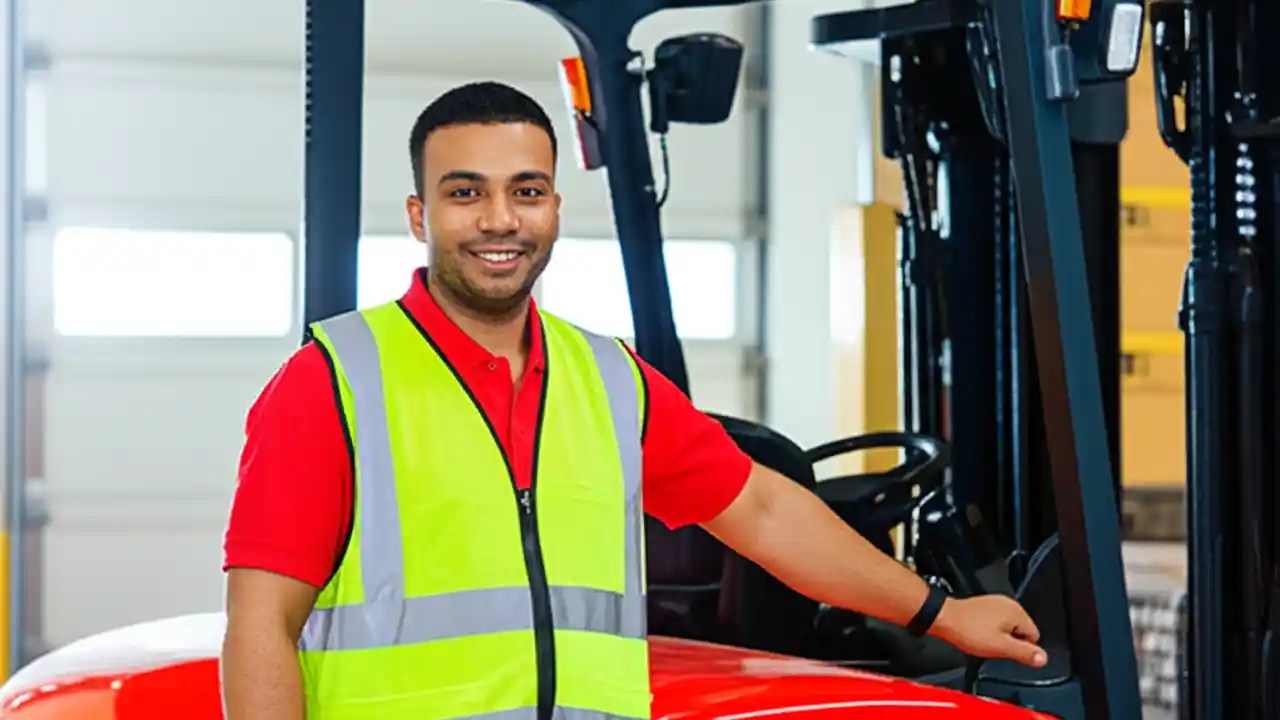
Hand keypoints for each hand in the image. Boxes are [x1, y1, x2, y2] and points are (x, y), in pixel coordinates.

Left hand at [931, 594, 1046, 667]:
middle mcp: (1009, 604)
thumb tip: (1043, 658)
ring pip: (1008, 627)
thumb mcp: (1001, 647)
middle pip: (1021, 631)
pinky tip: (978, 634)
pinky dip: (989, 630)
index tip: (1006, 650)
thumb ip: (1024, 653)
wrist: (943, 618)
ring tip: (983, 639)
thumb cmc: (969, 631)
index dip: (1022, 648)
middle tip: (993, 646)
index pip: (1034, 636)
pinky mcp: (984, 606)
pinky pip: (995, 622)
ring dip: (999, 636)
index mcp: (1017, 612)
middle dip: (1010, 641)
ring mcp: (996, 603)